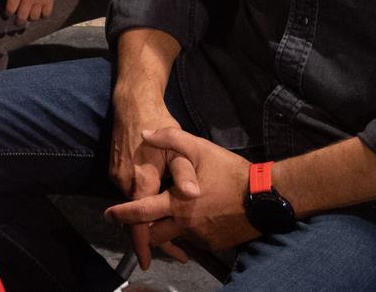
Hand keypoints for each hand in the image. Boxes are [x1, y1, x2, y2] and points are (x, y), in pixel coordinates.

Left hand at [4, 0, 61, 22]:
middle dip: (18, 22)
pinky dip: (43, 15)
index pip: (10, 9)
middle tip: (18, 22)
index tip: (7, 14)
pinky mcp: (49, 1)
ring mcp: (38, 1)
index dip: (7, 14)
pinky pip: (46, 14)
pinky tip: (41, 13)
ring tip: (30, 16)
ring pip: (33, 18)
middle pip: (21, 18)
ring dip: (31, 18)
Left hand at [106, 127, 258, 257]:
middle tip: (133, 222)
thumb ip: (170, 138)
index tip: (109, 214)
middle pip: (153, 234)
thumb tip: (145, 132)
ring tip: (161, 220)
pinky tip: (188, 221)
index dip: (122, 214)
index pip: (141, 212)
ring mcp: (200, 236)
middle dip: (140, 230)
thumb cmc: (230, 171)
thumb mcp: (199, 148)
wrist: (266, 197)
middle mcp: (185, 224)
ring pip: (173, 239)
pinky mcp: (214, 244)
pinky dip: (185, 234)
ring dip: (164, 232)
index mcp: (177, 203)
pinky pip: (192, 241)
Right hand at [107, 95, 198, 268]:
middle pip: (136, 218)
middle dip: (155, 236)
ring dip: (149, 219)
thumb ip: (185, 173)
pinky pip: (129, 194)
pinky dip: (142, 204)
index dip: (143, 244)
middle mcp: (124, 182)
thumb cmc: (159, 124)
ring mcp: (117, 176)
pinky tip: (158, 204)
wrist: (133, 104)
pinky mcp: (115, 170)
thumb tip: (194, 195)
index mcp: (140, 181)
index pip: (138, 222)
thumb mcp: (179, 147)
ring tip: (173, 230)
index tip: (148, 262)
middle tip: (180, 250)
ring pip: (132, 206)